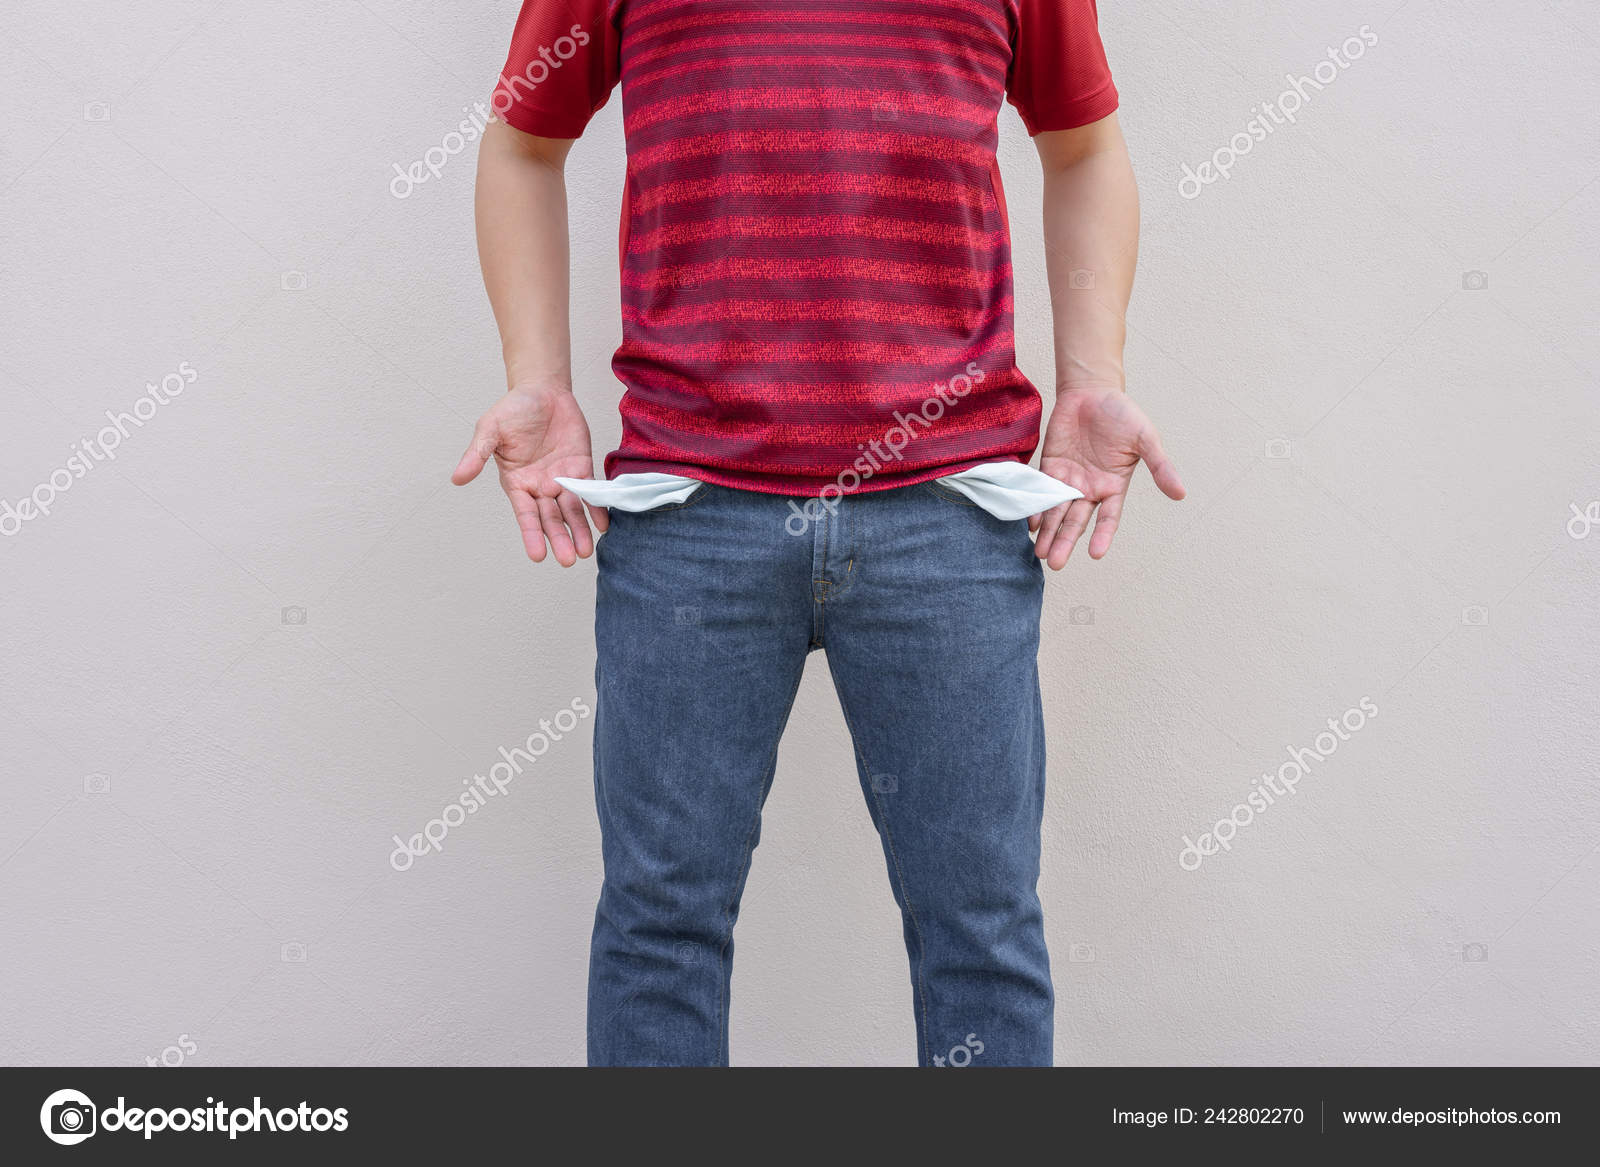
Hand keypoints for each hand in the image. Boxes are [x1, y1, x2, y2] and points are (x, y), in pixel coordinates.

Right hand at [451, 383, 607, 565]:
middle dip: (560, 538)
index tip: (538, 556)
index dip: (531, 534)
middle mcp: (539, 486)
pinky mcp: (581, 468)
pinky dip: (597, 508)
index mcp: (516, 482)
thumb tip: (457, 479)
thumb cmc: (513, 409)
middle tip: (569, 559)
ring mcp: (561, 479)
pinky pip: (590, 492)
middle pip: (550, 518)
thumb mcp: (490, 429)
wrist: (542, 390)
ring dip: (580, 531)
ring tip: (587, 552)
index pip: (525, 514)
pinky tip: (604, 525)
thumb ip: (477, 455)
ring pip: (571, 511)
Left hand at [1032, 384, 1184, 568]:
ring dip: (1048, 532)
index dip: (1102, 535)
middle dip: (1066, 541)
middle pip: (1077, 521)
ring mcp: (1069, 480)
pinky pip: (1042, 492)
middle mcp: (1090, 489)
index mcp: (1113, 486)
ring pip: (1057, 512)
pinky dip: (1036, 507)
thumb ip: (1160, 466)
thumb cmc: (1122, 414)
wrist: (1092, 391)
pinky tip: (1029, 523)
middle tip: (1055, 563)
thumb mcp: (1145, 439)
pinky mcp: (1050, 467)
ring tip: (1039, 552)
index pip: (1108, 518)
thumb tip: (1181, 494)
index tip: (1094, 553)